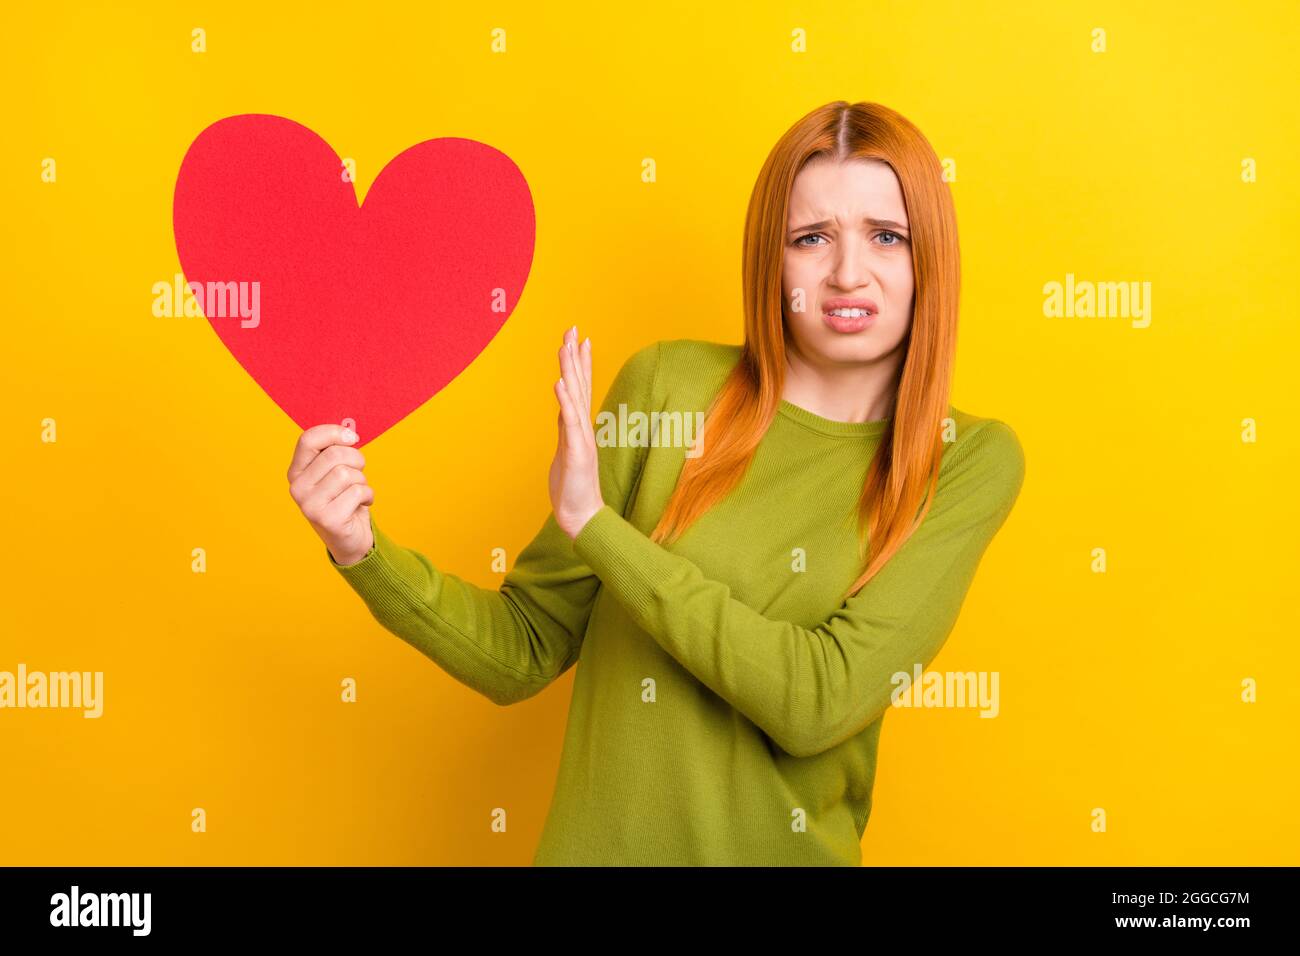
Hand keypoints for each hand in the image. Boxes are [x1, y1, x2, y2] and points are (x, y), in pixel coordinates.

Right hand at [288, 423, 375, 564]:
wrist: (350, 539)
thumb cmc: (344, 499)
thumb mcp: (335, 473)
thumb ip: (335, 452)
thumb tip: (349, 433)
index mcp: (296, 472)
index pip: (308, 439)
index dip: (334, 432)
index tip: (352, 437)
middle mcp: (297, 488)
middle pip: (334, 455)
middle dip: (356, 459)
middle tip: (360, 471)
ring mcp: (309, 505)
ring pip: (347, 473)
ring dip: (362, 480)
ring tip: (358, 491)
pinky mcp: (327, 519)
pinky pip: (357, 491)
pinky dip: (368, 495)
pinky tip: (362, 504)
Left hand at [550, 325, 603, 539]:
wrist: (582, 516)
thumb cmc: (573, 489)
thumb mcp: (566, 452)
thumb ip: (567, 430)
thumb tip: (564, 412)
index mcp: (579, 428)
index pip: (579, 388)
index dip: (580, 363)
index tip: (579, 339)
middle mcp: (582, 428)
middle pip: (579, 385)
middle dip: (575, 356)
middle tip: (574, 329)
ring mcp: (581, 439)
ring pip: (576, 398)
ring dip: (571, 370)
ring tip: (568, 346)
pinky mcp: (577, 452)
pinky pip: (570, 423)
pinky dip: (565, 402)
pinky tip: (560, 383)